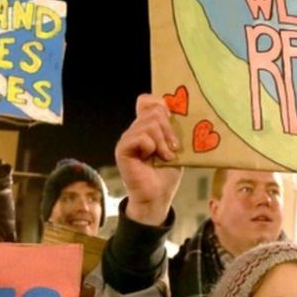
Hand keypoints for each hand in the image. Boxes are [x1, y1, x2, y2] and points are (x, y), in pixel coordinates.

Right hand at [115, 94, 182, 225]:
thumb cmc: (166, 173)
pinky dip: (152, 147)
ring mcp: (127, 139)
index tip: (171, 121)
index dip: (160, 105)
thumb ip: (171, 127)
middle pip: (154, 111)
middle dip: (168, 130)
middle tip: (172, 148)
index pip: (146, 100)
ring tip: (165, 156)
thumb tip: (170, 108)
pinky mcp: (123, 149)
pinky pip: (141, 137)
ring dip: (163, 142)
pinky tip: (152, 159)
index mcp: (146, 126)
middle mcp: (134, 130)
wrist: (158, 196)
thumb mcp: (174, 146)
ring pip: (150, 124)